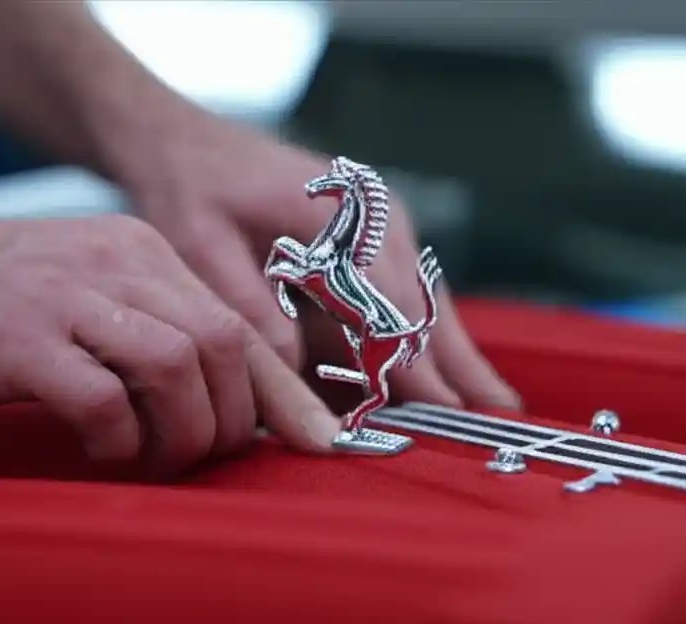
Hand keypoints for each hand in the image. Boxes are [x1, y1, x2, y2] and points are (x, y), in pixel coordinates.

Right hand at [0, 214, 342, 473]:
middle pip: (222, 347)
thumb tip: (222, 399)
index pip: (238, 325)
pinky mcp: (20, 340)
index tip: (321, 442)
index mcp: (142, 253)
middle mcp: (117, 265)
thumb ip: (150, 329)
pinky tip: (99, 449)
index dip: (286, 392)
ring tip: (156, 459)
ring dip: (183, 435)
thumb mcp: (84, 292)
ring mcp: (69, 298)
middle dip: (236, 421)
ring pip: (177, 369)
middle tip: (207, 458)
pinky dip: (117, 440)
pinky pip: (102, 400)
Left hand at [117, 110, 521, 411]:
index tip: (441, 408)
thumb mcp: (203, 250)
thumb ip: (250, 308)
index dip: (415, 362)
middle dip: (459, 366)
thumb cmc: (193, 192)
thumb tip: (292, 368)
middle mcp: (378, 223)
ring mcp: (383, 232)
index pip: (391, 304)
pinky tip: (448, 376)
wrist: (188, 144)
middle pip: (428, 306)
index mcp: (344, 219)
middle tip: (497, 415)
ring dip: (454, 355)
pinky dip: (428, 338)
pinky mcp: (374, 245)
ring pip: (428, 304)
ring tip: (493, 404)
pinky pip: (409, 298)